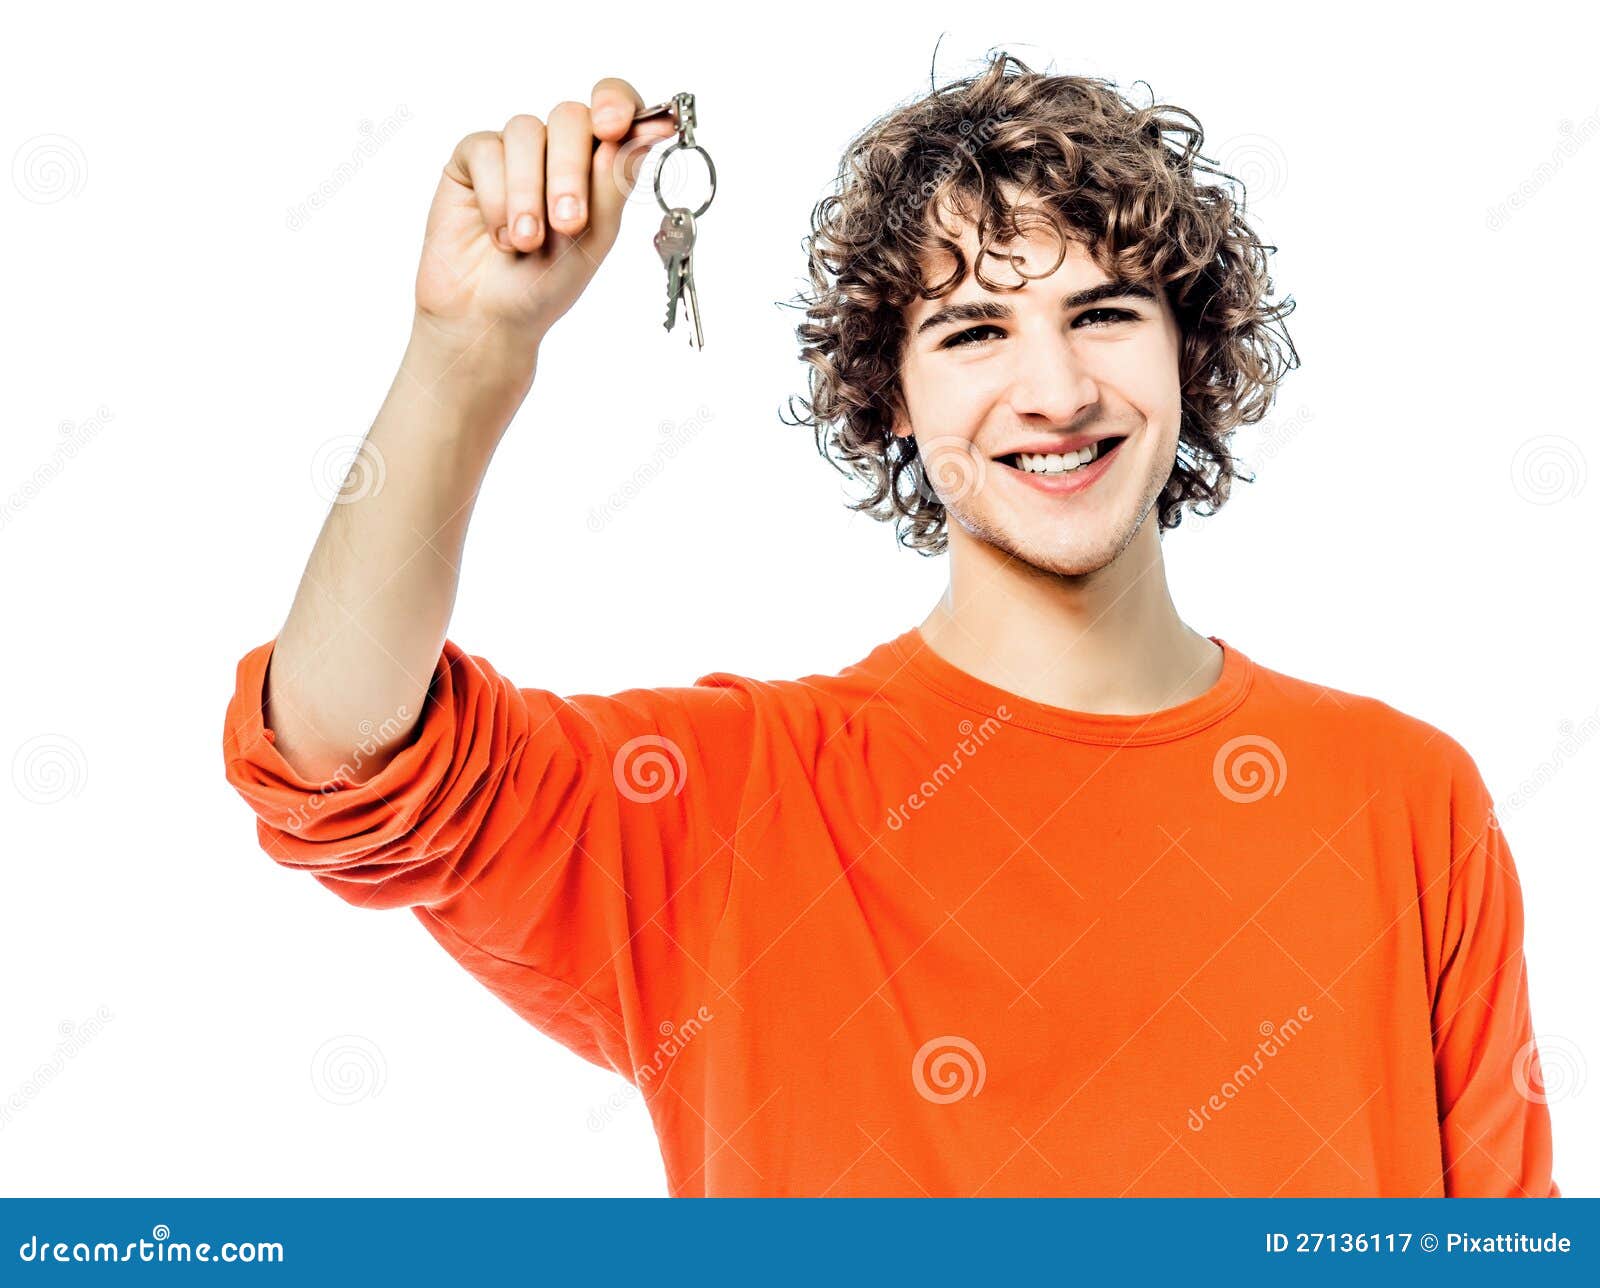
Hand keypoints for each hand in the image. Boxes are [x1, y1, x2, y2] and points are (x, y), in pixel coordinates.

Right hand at [412, 77, 677, 362]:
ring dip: (529, 193)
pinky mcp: (472, 160)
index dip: (618, 104)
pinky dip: (496, 198)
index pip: (616, 108)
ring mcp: (514, 151)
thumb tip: (653, 126)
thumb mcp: (595, 237)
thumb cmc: (546, 283)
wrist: (489, 318)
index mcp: (597, 164)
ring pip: (525, 131)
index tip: (615, 127)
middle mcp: (557, 150)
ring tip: (527, 243)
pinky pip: (486, 150)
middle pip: (570, 117)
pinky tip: (499, 236)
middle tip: (568, 223)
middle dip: (570, 171)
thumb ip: (616, 179)